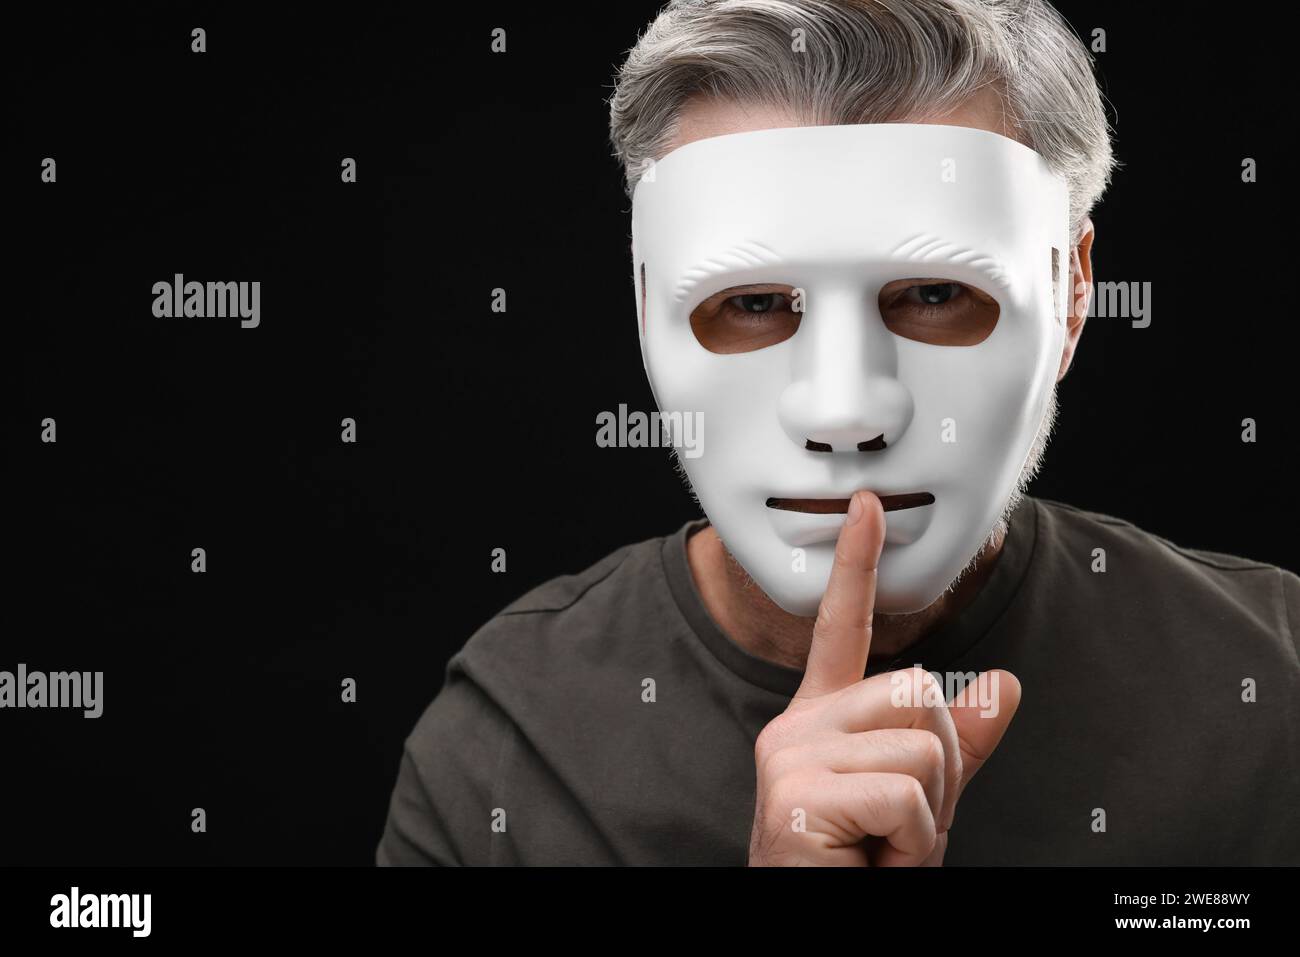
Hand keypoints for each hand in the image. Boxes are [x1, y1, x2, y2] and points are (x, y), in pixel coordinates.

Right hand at [747, 490, 1021, 865]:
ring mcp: (790, 757)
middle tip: (903, 819)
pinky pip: (905, 793)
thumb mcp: (925, 801)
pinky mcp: (795, 794)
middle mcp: (797, 726)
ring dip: (931, 808)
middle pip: (918, 690)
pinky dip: (915, 838)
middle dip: (943, 762)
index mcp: (822, 719)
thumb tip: (1005, 684)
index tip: (868, 506)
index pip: (842, 629)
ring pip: (920, 741)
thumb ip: (962, 745)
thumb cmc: (861, 866)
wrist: (816, 921)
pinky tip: (874, 858)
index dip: (857, 565)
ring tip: (885, 843)